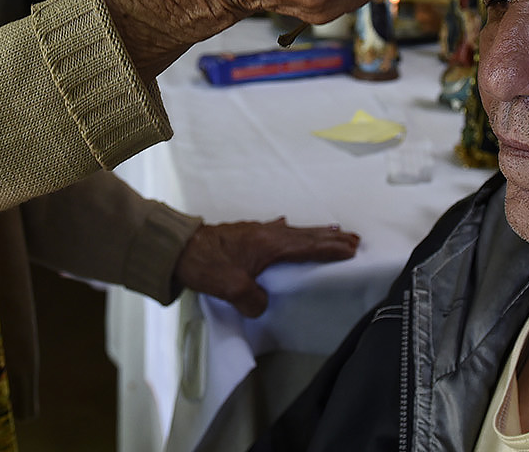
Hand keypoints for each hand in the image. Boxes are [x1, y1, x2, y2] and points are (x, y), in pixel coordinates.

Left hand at [173, 218, 360, 317]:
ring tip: (333, 232)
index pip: (307, 246)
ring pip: (292, 231)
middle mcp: (266, 234)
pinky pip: (275, 230)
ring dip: (314, 233)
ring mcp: (255, 232)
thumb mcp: (230, 288)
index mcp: (268, 245)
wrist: (175, 248)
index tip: (352, 248)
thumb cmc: (204, 265)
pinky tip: (286, 224)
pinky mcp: (243, 235)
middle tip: (354, 239)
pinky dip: (288, 230)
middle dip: (330, 238)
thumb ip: (252, 299)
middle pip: (305, 235)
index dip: (330, 248)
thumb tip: (261, 305)